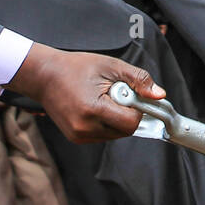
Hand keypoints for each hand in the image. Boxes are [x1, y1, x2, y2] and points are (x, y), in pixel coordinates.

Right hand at [9, 43, 160, 142]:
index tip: (133, 96)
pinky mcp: (76, 138)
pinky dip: (106, 123)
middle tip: (116, 94)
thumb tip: (160, 95)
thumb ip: (138, 80)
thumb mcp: (111, 66)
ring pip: (115, 135)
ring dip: (117, 119)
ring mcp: (79, 136)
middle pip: (125, 131)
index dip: (138, 109)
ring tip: (103, 99)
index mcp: (93, 110)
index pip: (131, 123)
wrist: (44, 75)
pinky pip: (103, 135)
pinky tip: (95, 107)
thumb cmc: (76, 67)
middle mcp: (84, 128)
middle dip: (128, 114)